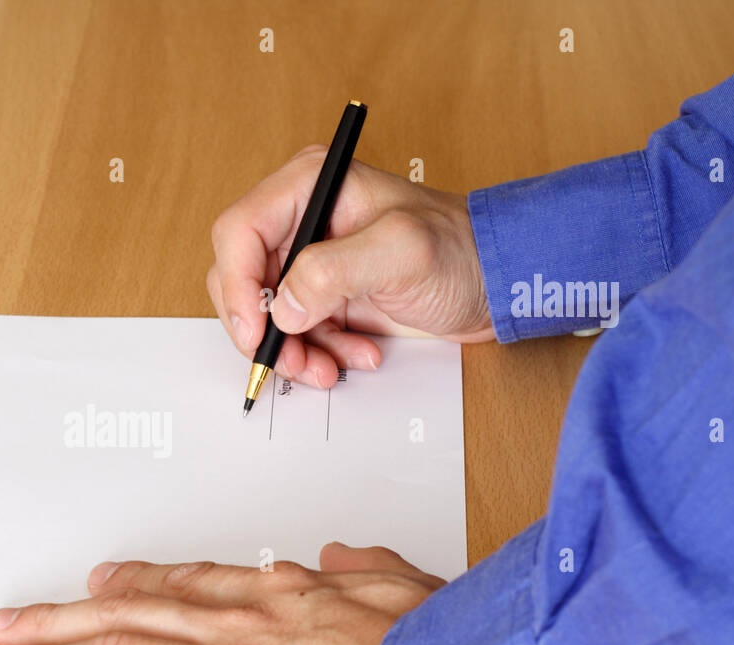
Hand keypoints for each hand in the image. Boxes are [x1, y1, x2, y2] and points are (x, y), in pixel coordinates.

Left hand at [0, 543, 444, 644]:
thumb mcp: (406, 586)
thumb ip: (362, 566)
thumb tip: (338, 550)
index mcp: (278, 594)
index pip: (185, 585)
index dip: (133, 584)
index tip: (98, 582)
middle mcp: (234, 626)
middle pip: (123, 617)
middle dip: (56, 620)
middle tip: (7, 621)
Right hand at [206, 152, 493, 388]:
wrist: (497, 284)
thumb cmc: (462, 252)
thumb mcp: (402, 253)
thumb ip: (335, 271)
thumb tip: (283, 307)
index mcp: (308, 186)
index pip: (237, 233)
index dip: (237, 286)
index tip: (257, 331)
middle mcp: (299, 219)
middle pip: (240, 279)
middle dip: (263, 328)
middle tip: (292, 360)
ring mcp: (308, 259)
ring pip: (262, 315)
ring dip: (292, 351)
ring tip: (329, 368)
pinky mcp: (321, 295)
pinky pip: (292, 334)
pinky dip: (316, 355)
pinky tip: (355, 356)